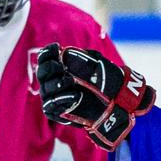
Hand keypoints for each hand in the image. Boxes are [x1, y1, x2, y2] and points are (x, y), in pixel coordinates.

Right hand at [36, 44, 154, 151]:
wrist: (118, 99)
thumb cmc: (106, 78)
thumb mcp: (96, 62)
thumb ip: (81, 57)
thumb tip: (65, 53)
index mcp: (60, 66)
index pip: (45, 57)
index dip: (47, 53)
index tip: (56, 48)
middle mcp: (54, 81)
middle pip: (42, 73)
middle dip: (49, 68)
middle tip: (60, 66)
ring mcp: (55, 97)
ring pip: (45, 89)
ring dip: (55, 83)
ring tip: (70, 80)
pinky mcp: (58, 112)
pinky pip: (51, 106)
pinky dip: (61, 99)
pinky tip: (74, 95)